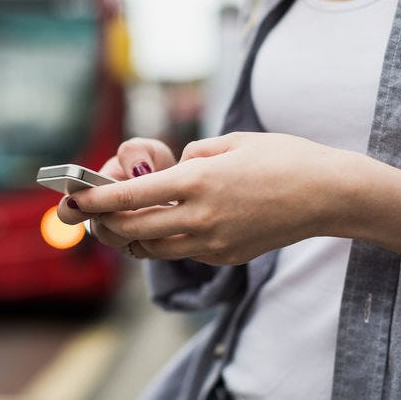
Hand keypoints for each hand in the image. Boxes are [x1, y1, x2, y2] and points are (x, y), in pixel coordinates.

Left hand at [64, 132, 359, 264]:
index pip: (130, 196)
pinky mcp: (226, 257)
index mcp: (198, 181)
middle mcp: (200, 217)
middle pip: (133, 229)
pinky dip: (166, 240)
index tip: (72, 198)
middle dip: (103, 223)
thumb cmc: (283, 158)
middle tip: (89, 214)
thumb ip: (192, 156)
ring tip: (121, 220)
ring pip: (153, 248)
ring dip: (131, 235)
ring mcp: (214, 243)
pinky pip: (183, 251)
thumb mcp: (231, 142)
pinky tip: (167, 223)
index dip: (94, 200)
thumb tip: (172, 170)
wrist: (328, 195)